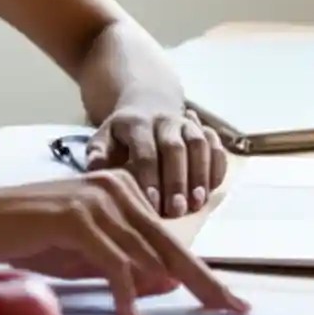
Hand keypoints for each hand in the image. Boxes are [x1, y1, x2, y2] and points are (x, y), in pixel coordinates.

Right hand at [0, 170, 249, 314]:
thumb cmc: (24, 237)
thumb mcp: (82, 258)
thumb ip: (124, 267)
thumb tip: (166, 286)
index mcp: (121, 191)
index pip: (169, 240)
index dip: (201, 273)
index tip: (230, 301)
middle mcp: (116, 188)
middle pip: (170, 244)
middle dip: (204, 281)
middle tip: (235, 309)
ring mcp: (97, 199)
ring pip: (147, 253)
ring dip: (170, 289)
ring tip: (198, 313)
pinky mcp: (77, 216)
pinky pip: (114, 260)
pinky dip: (126, 291)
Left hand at [85, 107, 226, 218]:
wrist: (147, 103)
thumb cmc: (122, 134)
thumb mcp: (103, 138)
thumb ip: (97, 154)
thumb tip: (96, 168)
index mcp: (136, 123)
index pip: (145, 150)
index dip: (149, 176)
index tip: (152, 203)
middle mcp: (164, 120)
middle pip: (175, 148)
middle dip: (177, 180)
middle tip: (177, 210)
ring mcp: (186, 123)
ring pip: (199, 144)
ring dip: (200, 174)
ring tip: (198, 202)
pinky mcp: (203, 129)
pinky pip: (215, 145)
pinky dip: (217, 166)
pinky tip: (212, 189)